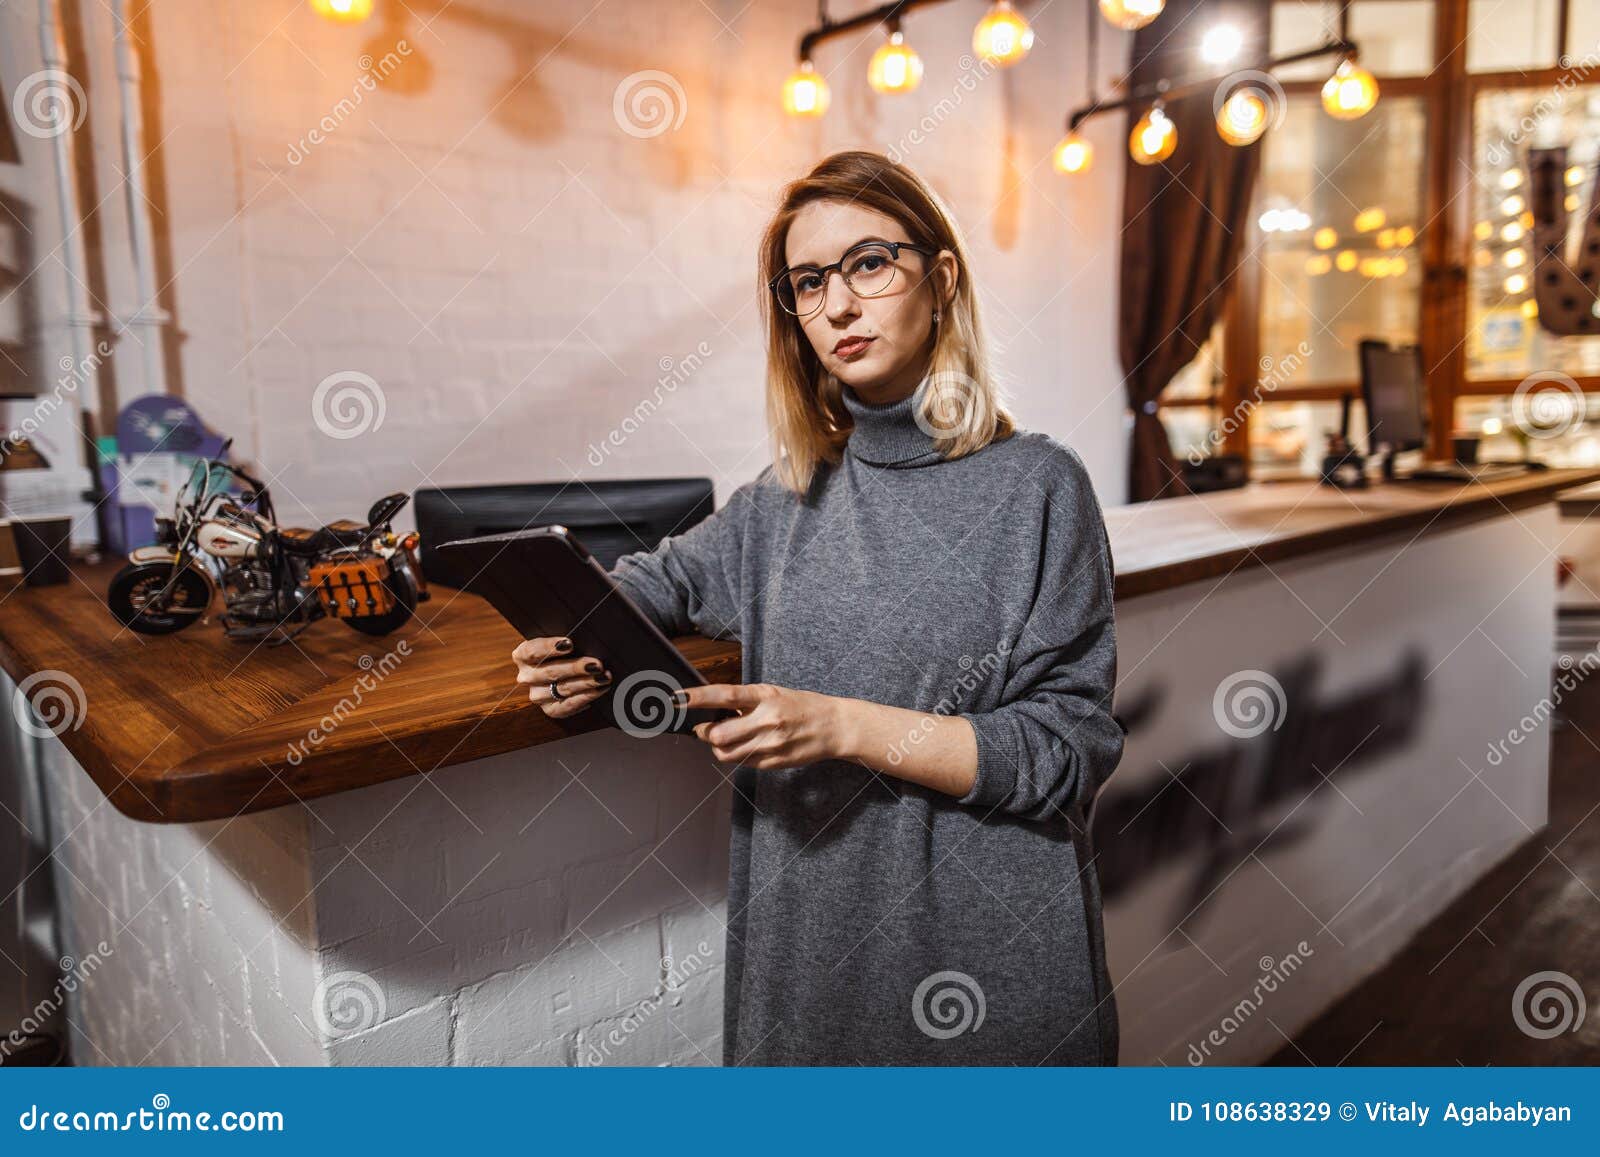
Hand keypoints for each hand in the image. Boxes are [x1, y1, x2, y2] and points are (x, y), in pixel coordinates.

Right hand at [512, 636, 611, 719]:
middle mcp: (527, 676)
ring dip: (586, 683)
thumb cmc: (563, 653)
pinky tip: (600, 689)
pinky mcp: (550, 709)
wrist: (567, 673)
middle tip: (596, 664)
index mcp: (523, 656)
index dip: (549, 647)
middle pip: (550, 672)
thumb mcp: (560, 643)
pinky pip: (568, 705)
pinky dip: (586, 697)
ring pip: (562, 689)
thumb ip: (566, 641)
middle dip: (576, 667)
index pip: (531, 650)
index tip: (569, 643)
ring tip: (604, 677)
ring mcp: (537, 695)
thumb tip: (584, 637)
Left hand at [679, 682, 845, 768]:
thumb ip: (745, 701)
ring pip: (726, 753)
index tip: (679, 698)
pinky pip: (742, 763)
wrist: (833, 727)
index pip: (725, 695)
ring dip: (717, 746)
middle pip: (718, 735)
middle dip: (705, 732)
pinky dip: (736, 754)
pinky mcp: (773, 763)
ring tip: (726, 736)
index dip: (698, 697)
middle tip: (704, 727)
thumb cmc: (802, 706)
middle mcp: (767, 721)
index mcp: (766, 697)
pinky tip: (747, 744)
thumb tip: (713, 708)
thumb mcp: (773, 693)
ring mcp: (770, 745)